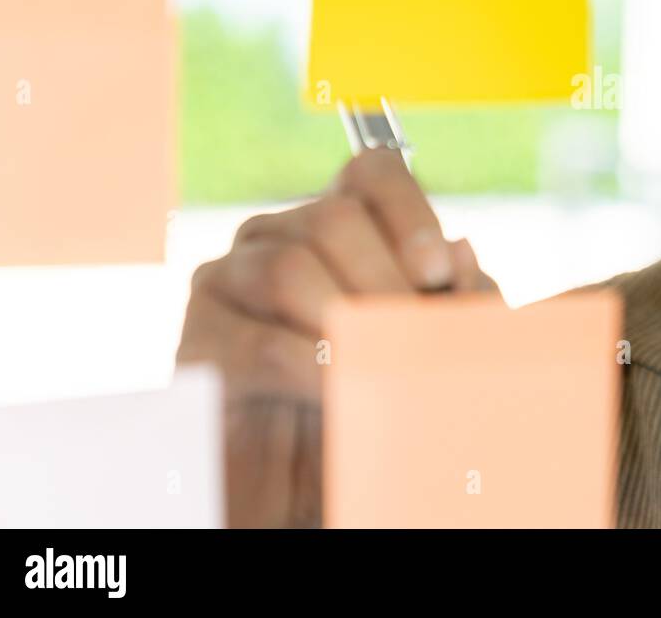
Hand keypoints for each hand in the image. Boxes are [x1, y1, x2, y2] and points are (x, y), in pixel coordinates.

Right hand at [176, 148, 496, 526]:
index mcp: (337, 225)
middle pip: (330, 218)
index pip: (369, 173)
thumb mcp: (432, 347)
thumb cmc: (376, 401)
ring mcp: (227, 284)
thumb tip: (461, 251)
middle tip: (416, 333)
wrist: (309, 489)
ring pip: (287, 268)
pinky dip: (312, 371)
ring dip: (348, 321)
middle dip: (385, 279)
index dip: (408, 211)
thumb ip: (453, 303)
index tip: (436, 271)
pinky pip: (259, 345)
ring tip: (382, 364)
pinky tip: (341, 393)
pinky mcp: (199, 348)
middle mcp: (275, 237)